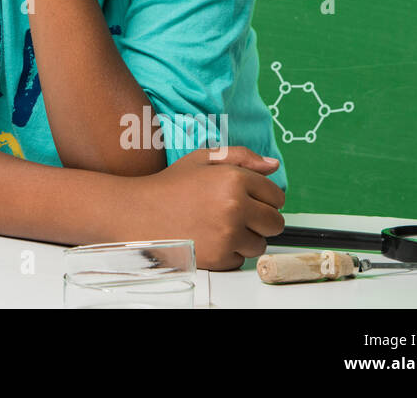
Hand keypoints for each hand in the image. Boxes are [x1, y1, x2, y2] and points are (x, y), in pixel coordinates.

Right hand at [138, 146, 285, 270]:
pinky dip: (229, 253)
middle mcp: (235, 207)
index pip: (277, 196)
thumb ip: (241, 156)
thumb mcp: (202, 159)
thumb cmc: (170, 186)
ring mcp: (228, 235)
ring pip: (260, 244)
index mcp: (234, 179)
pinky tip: (209, 239)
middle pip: (275, 223)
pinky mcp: (220, 257)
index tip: (247, 199)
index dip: (263, 198)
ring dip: (245, 239)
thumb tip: (273, 166)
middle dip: (260, 220)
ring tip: (219, 227)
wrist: (138, 212)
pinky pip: (241, 260)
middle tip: (235, 215)